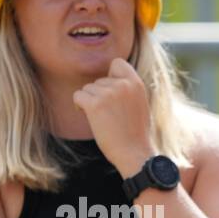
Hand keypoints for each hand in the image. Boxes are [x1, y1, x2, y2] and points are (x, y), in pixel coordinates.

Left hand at [72, 58, 156, 176]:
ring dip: (91, 103)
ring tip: (104, 120)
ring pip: (88, 89)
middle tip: (110, 115)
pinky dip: (80, 106)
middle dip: (100, 95)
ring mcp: (108, 93)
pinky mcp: (95, 104)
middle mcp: (123, 85)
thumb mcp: (140, 105)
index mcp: (137, 84)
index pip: (117, 63)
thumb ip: (128, 90)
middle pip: (99, 80)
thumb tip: (110, 81)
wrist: (134, 153)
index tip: (113, 91)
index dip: (111, 75)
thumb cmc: (136, 134)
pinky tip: (90, 117)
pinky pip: (78, 96)